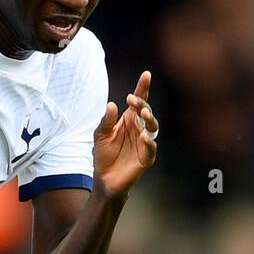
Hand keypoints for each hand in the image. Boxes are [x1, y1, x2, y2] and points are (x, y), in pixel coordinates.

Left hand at [92, 70, 158, 197]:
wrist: (104, 179)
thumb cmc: (104, 155)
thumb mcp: (101, 135)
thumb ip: (106, 121)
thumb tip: (112, 104)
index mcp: (129, 120)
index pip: (139, 101)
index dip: (143, 88)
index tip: (146, 74)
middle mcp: (139, 128)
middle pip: (146, 111)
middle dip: (141, 103)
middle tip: (132, 99)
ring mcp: (144, 142)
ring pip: (153, 127)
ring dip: (149, 118)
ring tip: (142, 113)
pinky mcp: (146, 157)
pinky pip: (151, 148)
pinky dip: (149, 142)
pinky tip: (143, 137)